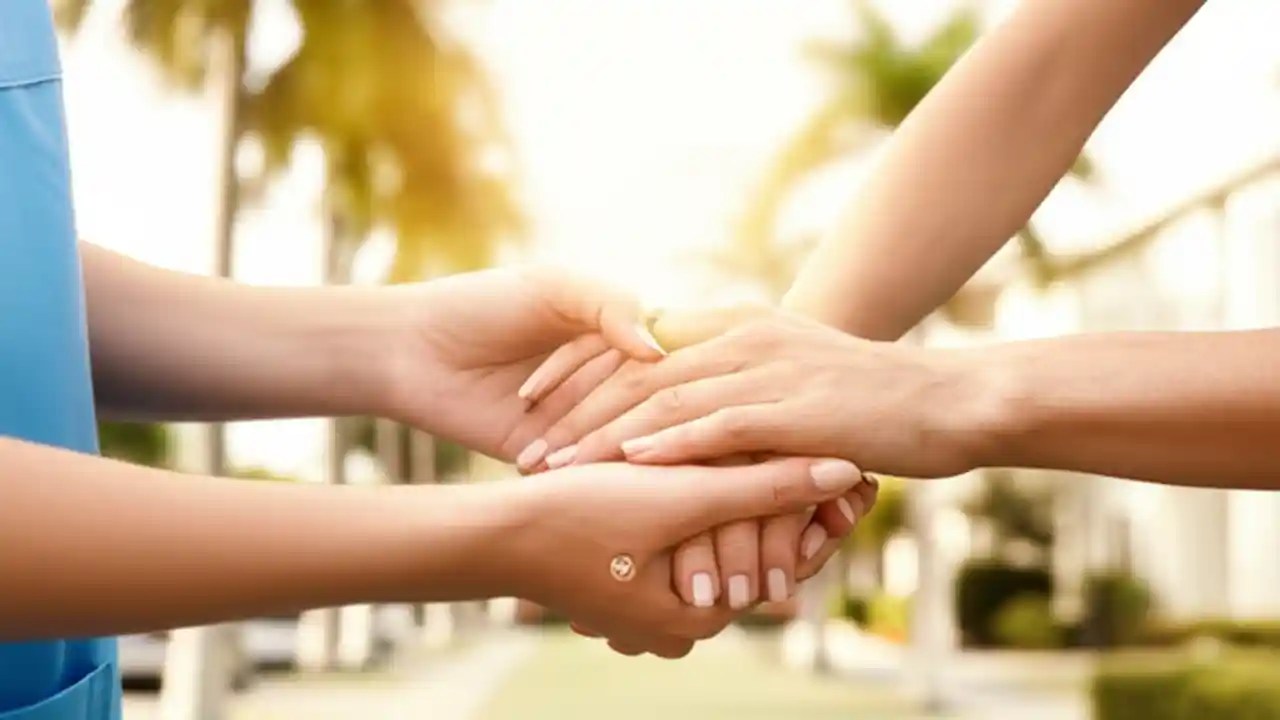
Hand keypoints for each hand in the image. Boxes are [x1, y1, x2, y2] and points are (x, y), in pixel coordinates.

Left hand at [377, 267, 664, 460]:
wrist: (412, 347)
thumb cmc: (482, 304)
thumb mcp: (553, 287)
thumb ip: (611, 306)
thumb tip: (658, 352)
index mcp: (612, 335)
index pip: (657, 359)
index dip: (652, 365)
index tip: (637, 363)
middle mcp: (601, 379)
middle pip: (638, 403)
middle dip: (622, 407)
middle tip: (604, 405)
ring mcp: (574, 420)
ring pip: (613, 439)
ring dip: (598, 440)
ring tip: (576, 430)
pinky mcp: (545, 456)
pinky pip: (577, 469)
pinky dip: (575, 467)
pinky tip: (565, 462)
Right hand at [494, 456, 865, 656]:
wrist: (491, 532)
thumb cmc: (578, 516)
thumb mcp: (679, 496)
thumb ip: (764, 485)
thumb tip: (848, 471)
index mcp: (703, 615)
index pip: (789, 562)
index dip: (826, 510)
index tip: (862, 468)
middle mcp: (681, 624)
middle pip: (757, 555)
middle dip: (790, 505)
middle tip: (837, 457)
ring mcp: (652, 606)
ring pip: (722, 543)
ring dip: (747, 500)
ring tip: (786, 451)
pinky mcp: (630, 578)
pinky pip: (688, 541)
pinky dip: (705, 504)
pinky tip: (717, 459)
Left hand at [517, 307, 880, 610]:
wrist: (950, 400)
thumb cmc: (871, 400)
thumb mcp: (794, 377)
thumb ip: (740, 385)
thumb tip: (693, 413)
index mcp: (736, 325)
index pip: (637, 346)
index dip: (580, 378)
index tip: (536, 413)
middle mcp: (743, 337)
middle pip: (636, 373)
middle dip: (575, 414)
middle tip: (528, 452)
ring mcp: (769, 369)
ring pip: (665, 400)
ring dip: (603, 437)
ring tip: (555, 467)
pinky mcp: (795, 407)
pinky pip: (720, 424)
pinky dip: (669, 444)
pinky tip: (628, 465)